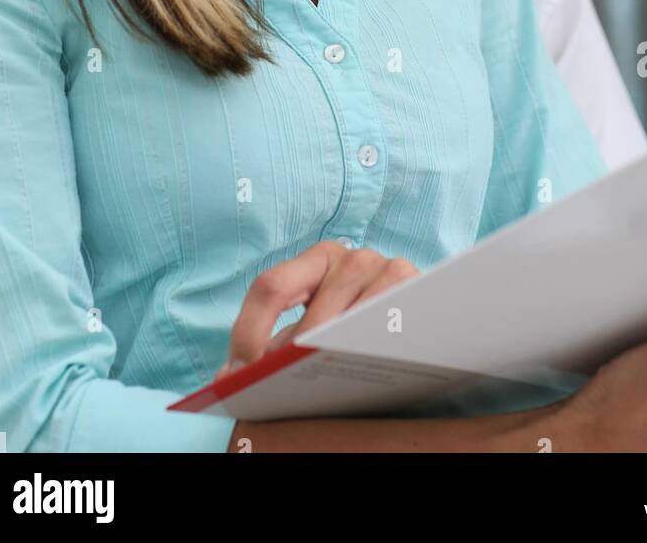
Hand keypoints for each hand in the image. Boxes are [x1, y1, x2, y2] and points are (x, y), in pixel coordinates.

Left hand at [215, 241, 418, 378]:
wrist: (419, 312)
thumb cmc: (354, 325)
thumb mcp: (311, 329)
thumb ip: (271, 350)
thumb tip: (227, 380)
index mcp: (314, 260)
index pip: (270, 287)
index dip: (250, 331)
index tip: (240, 373)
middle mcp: (349, 256)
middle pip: (312, 311)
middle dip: (293, 357)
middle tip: (281, 389)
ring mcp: (383, 266)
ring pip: (348, 318)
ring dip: (331, 355)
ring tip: (320, 384)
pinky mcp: (412, 282)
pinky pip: (385, 318)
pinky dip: (369, 345)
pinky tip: (361, 366)